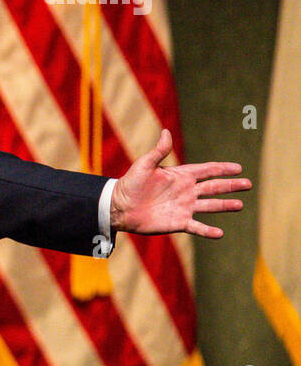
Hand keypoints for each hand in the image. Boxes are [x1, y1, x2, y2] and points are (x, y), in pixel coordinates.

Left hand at [110, 129, 249, 237]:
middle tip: (248, 184)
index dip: (222, 169)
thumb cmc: (130, 184)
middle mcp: (186, 191)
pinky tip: (220, 233)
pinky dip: (208, 231)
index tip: (238, 168)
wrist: (119, 207)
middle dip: (230, 186)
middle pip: (213, 187)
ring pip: (210, 206)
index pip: (206, 170)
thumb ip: (158, 151)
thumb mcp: (144, 165)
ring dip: (224, 205)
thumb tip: (166, 131)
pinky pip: (197, 227)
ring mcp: (184, 207)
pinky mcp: (178, 222)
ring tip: (240, 205)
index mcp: (180, 176)